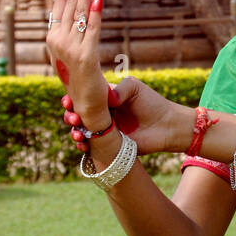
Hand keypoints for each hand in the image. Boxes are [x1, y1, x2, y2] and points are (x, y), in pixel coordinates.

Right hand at [44, 0, 108, 126]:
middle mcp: (58, 41)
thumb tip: (79, 7)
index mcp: (53, 38)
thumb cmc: (81, 77)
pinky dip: (96, 13)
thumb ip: (74, 30)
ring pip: (79, 13)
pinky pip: (93, 30)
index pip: (58, 4)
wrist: (87, 106)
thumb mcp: (73, 50)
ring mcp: (70, 49)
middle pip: (68, 4)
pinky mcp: (86, 58)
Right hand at [65, 77, 188, 155]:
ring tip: (77, 133)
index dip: (72, 99)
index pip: (82, 97)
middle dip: (70, 116)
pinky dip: (83, 145)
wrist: (167, 126)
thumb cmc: (152, 103)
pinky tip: (83, 145)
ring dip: (74, 132)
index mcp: (104, 98)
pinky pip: (91, 146)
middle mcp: (101, 114)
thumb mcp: (135, 89)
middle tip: (74, 119)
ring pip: (81, 131)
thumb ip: (120, 89)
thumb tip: (106, 98)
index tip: (68, 102)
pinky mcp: (109, 145)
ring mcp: (104, 130)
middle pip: (77, 115)